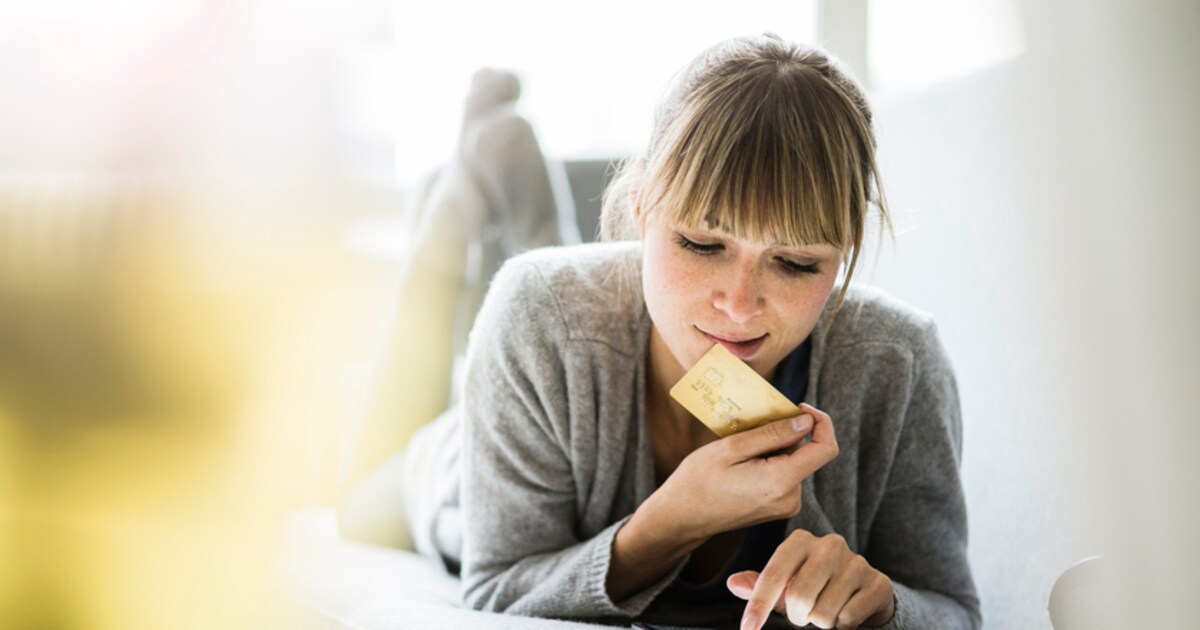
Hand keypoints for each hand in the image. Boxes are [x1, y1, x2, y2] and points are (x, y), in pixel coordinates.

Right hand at [647, 402, 838, 544]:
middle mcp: (790, 498)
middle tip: (753, 426)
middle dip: (786, 434)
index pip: (825, 449)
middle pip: (806, 453)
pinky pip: (785, 475)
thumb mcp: (732, 448)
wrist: (682, 517)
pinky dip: (771, 461)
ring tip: (741, 448)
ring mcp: (785, 506)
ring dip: (775, 447)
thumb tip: (806, 422)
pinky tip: (744, 462)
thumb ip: (773, 434)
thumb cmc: (700, 481)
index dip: (821, 422)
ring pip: (794, 462)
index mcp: (781, 482)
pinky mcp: (777, 507)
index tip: (800, 407)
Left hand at [727, 530, 895, 629]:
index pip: (773, 576)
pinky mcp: (878, 583)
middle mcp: (829, 544)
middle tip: (805, 615)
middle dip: (798, 617)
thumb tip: (734, 584)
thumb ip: (760, 585)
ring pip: (823, 614)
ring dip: (822, 623)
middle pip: (799, 599)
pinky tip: (848, 611)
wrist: (866, 591)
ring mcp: (856, 562)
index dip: (759, 606)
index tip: (748, 629)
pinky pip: (848, 619)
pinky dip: (844, 625)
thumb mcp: (786, 584)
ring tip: (828, 610)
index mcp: (800, 541)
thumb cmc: (816, 587)